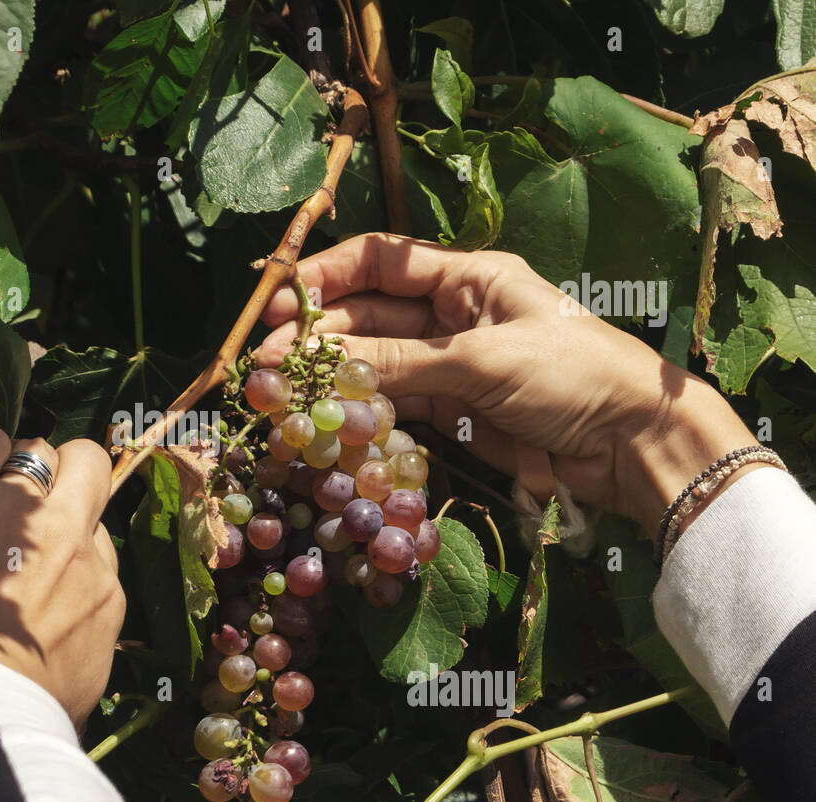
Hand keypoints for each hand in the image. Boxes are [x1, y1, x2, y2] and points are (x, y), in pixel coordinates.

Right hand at [256, 233, 758, 535]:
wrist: (631, 444)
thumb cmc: (572, 375)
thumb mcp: (482, 360)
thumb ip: (402, 361)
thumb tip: (325, 361)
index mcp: (469, 276)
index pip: (382, 261)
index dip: (327, 275)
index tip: (282, 300)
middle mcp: (454, 312)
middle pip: (370, 313)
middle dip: (319, 333)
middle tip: (267, 360)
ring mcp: (451, 364)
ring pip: (376, 359)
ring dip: (333, 372)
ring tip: (282, 390)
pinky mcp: (455, 411)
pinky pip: (395, 401)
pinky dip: (361, 406)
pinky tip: (326, 414)